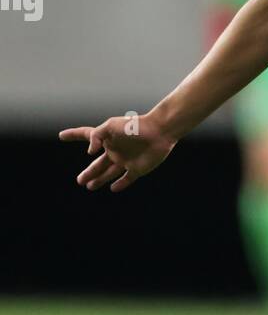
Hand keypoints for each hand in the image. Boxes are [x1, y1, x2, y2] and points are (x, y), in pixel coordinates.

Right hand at [59, 112, 176, 192]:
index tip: (61, 136)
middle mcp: (115, 150)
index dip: (73, 135)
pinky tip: (113, 188)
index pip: (86, 136)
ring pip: (109, 173)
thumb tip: (89, 153)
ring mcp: (126, 160)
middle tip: (79, 180)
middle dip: (89, 172)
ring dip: (99, 180)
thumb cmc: (134, 126)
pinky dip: (120, 184)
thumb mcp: (111, 126)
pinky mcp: (137, 169)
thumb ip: (96, 136)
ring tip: (89, 186)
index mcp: (107, 138)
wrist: (159, 132)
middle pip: (98, 164)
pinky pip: (126, 179)